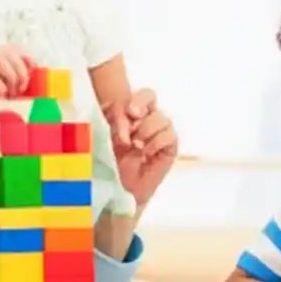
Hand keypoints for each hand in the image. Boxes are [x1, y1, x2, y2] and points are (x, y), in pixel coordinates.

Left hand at [105, 89, 177, 204]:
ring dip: (145, 130)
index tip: (130, 112)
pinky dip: (155, 143)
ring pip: (161, 118)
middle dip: (140, 109)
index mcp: (135, 113)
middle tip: (131, 125)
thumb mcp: (110, 137)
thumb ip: (117, 121)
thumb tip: (128, 116)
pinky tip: (145, 153)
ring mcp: (162, 132)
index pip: (143, 95)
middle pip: (152, 98)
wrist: (123, 186)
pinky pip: (169, 135)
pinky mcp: (170, 147)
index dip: (138, 99)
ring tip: (135, 146)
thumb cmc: (116, 161)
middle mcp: (150, 118)